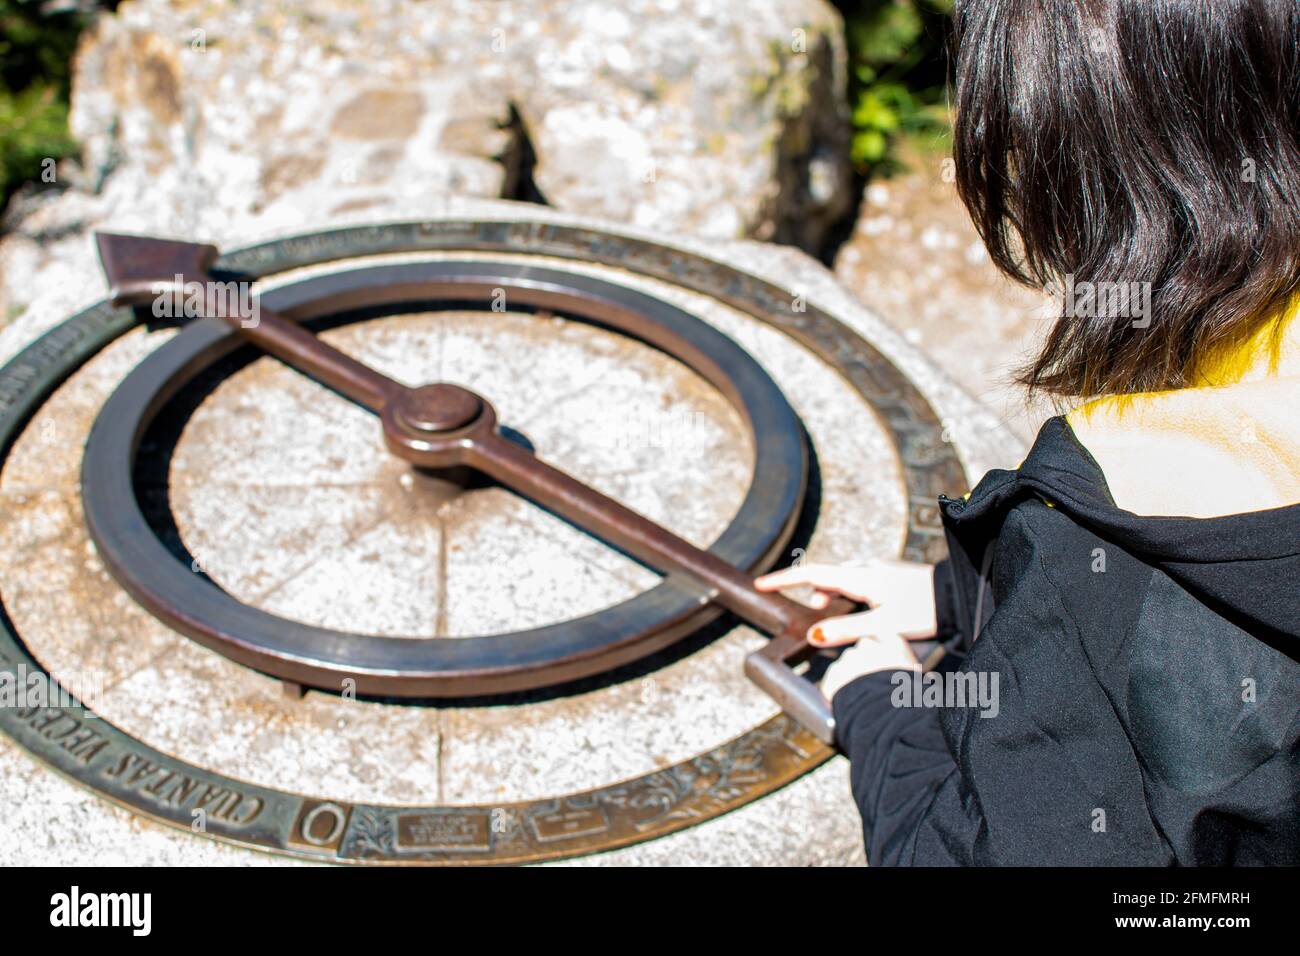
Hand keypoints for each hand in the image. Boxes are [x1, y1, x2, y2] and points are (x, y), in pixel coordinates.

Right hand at [753, 558, 938, 645]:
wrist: (957, 595)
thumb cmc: (924, 611)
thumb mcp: (883, 626)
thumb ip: (846, 630)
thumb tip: (813, 635)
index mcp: (861, 577)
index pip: (812, 575)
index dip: (783, 580)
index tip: (760, 584)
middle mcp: (866, 568)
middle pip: (827, 579)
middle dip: (815, 598)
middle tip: (816, 623)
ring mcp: (878, 569)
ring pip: (844, 582)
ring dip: (836, 600)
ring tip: (846, 625)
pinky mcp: (889, 574)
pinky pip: (858, 582)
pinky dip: (850, 596)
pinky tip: (864, 614)